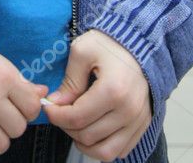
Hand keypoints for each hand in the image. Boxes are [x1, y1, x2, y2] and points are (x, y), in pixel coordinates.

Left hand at [41, 30, 151, 161]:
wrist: (139, 41)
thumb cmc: (109, 43)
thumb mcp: (83, 51)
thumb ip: (69, 81)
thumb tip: (56, 105)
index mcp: (114, 90)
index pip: (77, 117)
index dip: (56, 115)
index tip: (48, 106)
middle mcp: (129, 110)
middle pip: (88, 136)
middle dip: (67, 127)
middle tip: (61, 111)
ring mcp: (139, 120)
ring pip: (104, 152)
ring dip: (84, 142)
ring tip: (76, 124)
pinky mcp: (143, 125)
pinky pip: (120, 151)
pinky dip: (103, 147)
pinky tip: (93, 130)